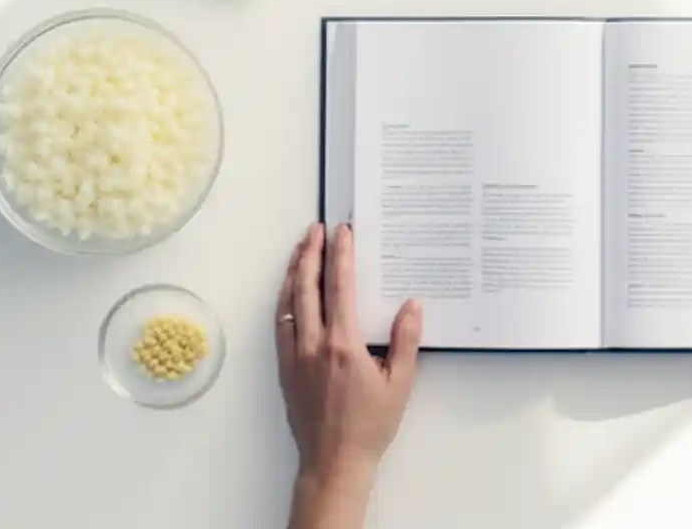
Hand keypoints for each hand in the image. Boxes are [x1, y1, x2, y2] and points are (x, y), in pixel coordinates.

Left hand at [276, 223, 421, 513]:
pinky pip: (280, 324)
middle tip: (316, 229)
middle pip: (307, 287)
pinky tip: (289, 291)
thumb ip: (405, 341)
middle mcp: (313, 345)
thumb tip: (411, 306)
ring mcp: (294, 356)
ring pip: (288, 303)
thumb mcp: (400, 384)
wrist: (334, 461)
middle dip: (311, 253)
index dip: (340, 256)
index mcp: (343, 345)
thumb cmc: (369, 427)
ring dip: (294, 272)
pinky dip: (284, 300)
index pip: (339, 288)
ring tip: (301, 249)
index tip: (343, 232)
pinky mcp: (285, 369)